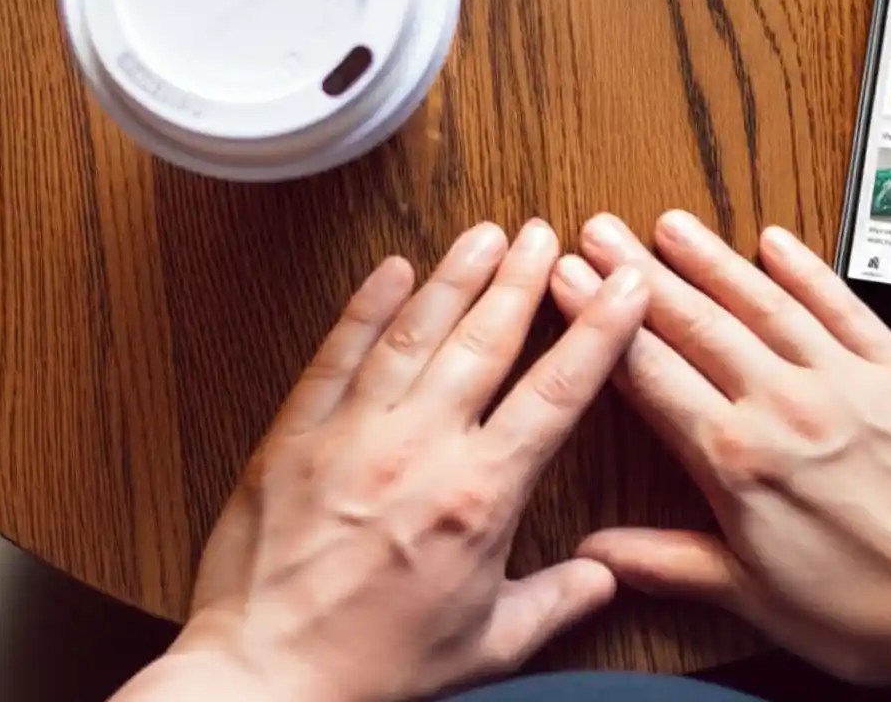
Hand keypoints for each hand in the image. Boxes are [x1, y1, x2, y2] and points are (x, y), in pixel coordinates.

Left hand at [125, 222, 647, 701]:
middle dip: (524, 279)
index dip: (598, 330)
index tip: (622, 285)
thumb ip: (557, 602)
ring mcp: (353, 432)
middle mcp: (420, 447)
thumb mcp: (487, 645)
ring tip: (486, 235)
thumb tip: (606, 576)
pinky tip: (391, 271)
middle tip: (547, 233)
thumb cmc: (375, 667)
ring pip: (415, 333)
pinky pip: (337, 353)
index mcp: (478, 495)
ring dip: (455, 277)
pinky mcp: (296, 433)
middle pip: (486, 340)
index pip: (556, 392)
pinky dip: (366, 307)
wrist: (267, 676)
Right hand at [549, 211, 890, 688]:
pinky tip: (776, 241)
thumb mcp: (754, 598)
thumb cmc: (873, 617)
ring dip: (712, 259)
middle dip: (639, 273)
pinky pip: (845, 308)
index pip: (649, 372)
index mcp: (739, 461)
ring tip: (670, 224)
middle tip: (601, 232)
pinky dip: (808, 271)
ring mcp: (847, 383)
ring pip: (763, 303)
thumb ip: (667, 562)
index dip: (601, 322)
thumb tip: (593, 556)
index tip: (571, 282)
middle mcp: (787, 406)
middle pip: (696, 323)